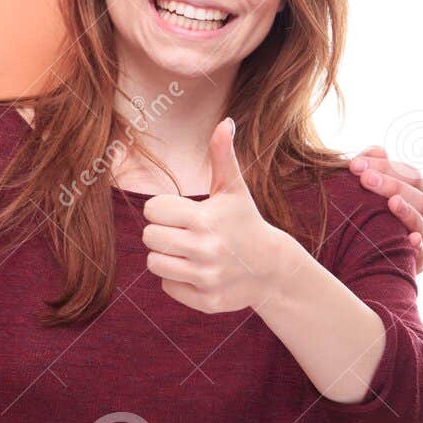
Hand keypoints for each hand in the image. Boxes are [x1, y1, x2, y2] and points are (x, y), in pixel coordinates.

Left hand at [142, 118, 292, 313]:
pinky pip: (168, 287)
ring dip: (165, 256)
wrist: (273, 269)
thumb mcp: (234, 189)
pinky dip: (178, 280)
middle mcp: (206, 249)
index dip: (161, 209)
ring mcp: (207, 277)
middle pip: (149, 238)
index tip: (178, 212)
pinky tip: (198, 272)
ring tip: (186, 251)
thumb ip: (223, 155)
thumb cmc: (245, 222)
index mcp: (206, 219)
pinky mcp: (206, 301)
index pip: (153, 210)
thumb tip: (225, 121)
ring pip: (154, 264)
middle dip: (160, 233)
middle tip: (180, 232)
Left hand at [349, 146, 422, 272]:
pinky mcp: (415, 262)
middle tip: (365, 179)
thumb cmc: (364, 209)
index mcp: (417, 193)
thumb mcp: (365, 185)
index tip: (355, 165)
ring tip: (392, 202)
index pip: (411, 174)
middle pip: (418, 196)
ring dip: (408, 212)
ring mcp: (422, 238)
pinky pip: (422, 257)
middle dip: (392, 185)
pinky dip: (418, 248)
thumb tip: (380, 151)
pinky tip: (410, 240)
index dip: (386, 167)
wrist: (356, 251)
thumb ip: (371, 164)